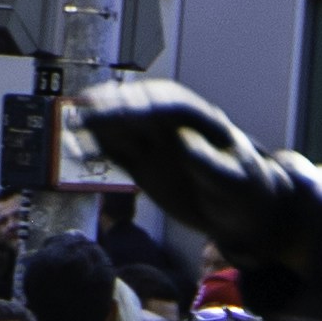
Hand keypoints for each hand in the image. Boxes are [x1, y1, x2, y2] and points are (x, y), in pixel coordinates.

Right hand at [76, 78, 310, 267]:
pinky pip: (120, 153)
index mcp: (202, 121)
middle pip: (141, 109)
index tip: (122, 109)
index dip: (144, 105)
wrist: (243, 216)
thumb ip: (210, 164)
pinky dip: (101, 148)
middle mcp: (175, 128)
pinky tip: (83, 147)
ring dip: (101, 122)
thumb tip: (182, 141)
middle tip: (86, 107)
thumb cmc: (246, 194)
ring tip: (75, 122)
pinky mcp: (145, 166)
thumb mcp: (236, 182)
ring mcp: (158, 146)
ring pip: (125, 127)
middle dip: (115, 106)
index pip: (170, 106)